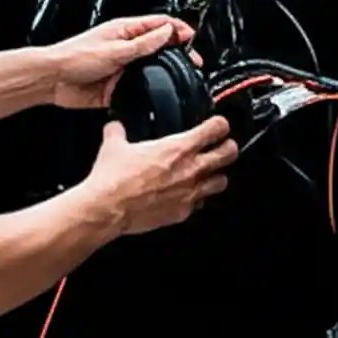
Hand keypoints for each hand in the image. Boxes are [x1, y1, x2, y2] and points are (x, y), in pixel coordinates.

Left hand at [46, 14, 198, 108]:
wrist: (53, 81)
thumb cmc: (74, 57)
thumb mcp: (115, 49)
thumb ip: (144, 43)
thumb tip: (167, 32)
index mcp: (125, 32)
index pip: (158, 25)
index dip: (177, 29)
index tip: (192, 38)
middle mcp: (126, 49)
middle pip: (159, 48)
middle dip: (177, 53)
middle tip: (192, 61)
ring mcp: (123, 68)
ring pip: (151, 70)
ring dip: (163, 74)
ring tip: (181, 78)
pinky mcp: (118, 88)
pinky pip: (139, 90)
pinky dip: (148, 92)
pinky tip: (156, 95)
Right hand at [83, 116, 237, 235]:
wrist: (108, 208)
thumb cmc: (113, 178)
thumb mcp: (113, 146)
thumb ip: (118, 132)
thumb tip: (115, 127)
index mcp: (178, 148)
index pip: (215, 129)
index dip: (220, 124)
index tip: (218, 125)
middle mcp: (190, 170)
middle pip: (229, 154)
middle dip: (229, 147)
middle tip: (224, 146)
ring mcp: (189, 193)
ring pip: (222, 182)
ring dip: (217, 175)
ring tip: (209, 173)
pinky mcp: (183, 213)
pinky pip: (201, 203)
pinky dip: (198, 198)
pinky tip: (187, 195)